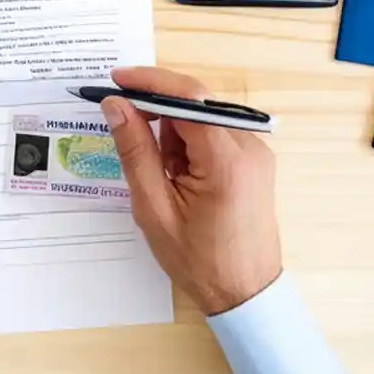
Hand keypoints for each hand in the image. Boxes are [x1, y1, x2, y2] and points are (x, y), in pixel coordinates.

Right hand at [102, 67, 281, 315]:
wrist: (245, 293)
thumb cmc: (198, 261)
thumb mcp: (154, 208)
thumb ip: (135, 151)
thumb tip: (117, 106)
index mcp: (227, 160)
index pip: (188, 98)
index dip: (150, 83)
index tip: (116, 81)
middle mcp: (250, 147)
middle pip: (196, 102)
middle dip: (158, 111)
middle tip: (126, 129)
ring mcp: (257, 152)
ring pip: (204, 117)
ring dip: (174, 132)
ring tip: (162, 176)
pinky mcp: (255, 160)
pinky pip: (216, 133)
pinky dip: (190, 144)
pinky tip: (178, 176)